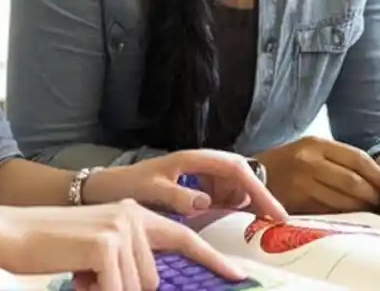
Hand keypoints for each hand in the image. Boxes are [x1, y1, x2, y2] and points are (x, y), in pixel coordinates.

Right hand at [0, 200, 244, 290]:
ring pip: (135, 288)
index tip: (238, 275)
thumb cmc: (52, 247)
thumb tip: (147, 285)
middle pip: (151, 280)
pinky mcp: (108, 244)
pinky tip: (77, 277)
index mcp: (135, 215)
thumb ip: (128, 259)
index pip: (184, 238)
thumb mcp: (98, 249)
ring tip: (80, 274)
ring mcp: (123, 228)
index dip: (212, 259)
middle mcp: (134, 216)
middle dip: (122, 289)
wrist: (13, 233)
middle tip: (88, 278)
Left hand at [85, 149, 287, 220]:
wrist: (103, 188)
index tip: (274, 212)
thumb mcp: (152, 190)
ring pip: (233, 183)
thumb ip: (178, 195)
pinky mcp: (193, 184)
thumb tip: (207, 202)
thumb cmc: (127, 185)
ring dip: (244, 200)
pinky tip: (227, 216)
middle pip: (240, 173)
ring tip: (252, 220)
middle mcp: (200, 161)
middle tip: (275, 220)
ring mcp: (197, 172)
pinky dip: (229, 204)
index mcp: (193, 158)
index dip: (259, 189)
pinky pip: (220, 192)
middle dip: (259, 195)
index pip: (236, 169)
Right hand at [254, 136, 379, 213]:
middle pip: (353, 181)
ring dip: (361, 208)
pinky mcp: (296, 202)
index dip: (376, 174)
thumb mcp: (309, 150)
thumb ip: (337, 159)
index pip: (357, 158)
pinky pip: (328, 211)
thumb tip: (374, 178)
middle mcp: (309, 161)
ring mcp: (302, 183)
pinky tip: (349, 215)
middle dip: (372, 195)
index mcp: (316, 143)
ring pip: (343, 200)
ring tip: (369, 210)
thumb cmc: (287, 164)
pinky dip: (343, 215)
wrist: (251, 176)